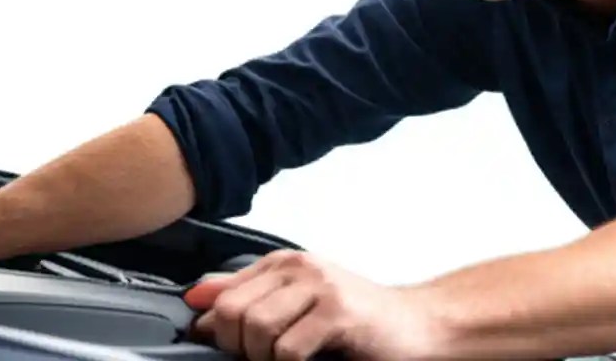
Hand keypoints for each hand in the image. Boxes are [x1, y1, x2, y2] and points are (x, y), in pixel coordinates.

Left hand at [186, 250, 443, 360]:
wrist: (418, 325)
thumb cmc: (359, 319)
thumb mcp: (296, 301)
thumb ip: (247, 295)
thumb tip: (196, 300)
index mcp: (283, 264)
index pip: (222, 296)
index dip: (222, 333)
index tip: (238, 350)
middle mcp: (299, 268)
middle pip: (233, 314)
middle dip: (241, 349)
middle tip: (268, 360)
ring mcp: (320, 288)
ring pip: (257, 331)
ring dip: (267, 360)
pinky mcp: (339, 313)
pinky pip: (289, 349)